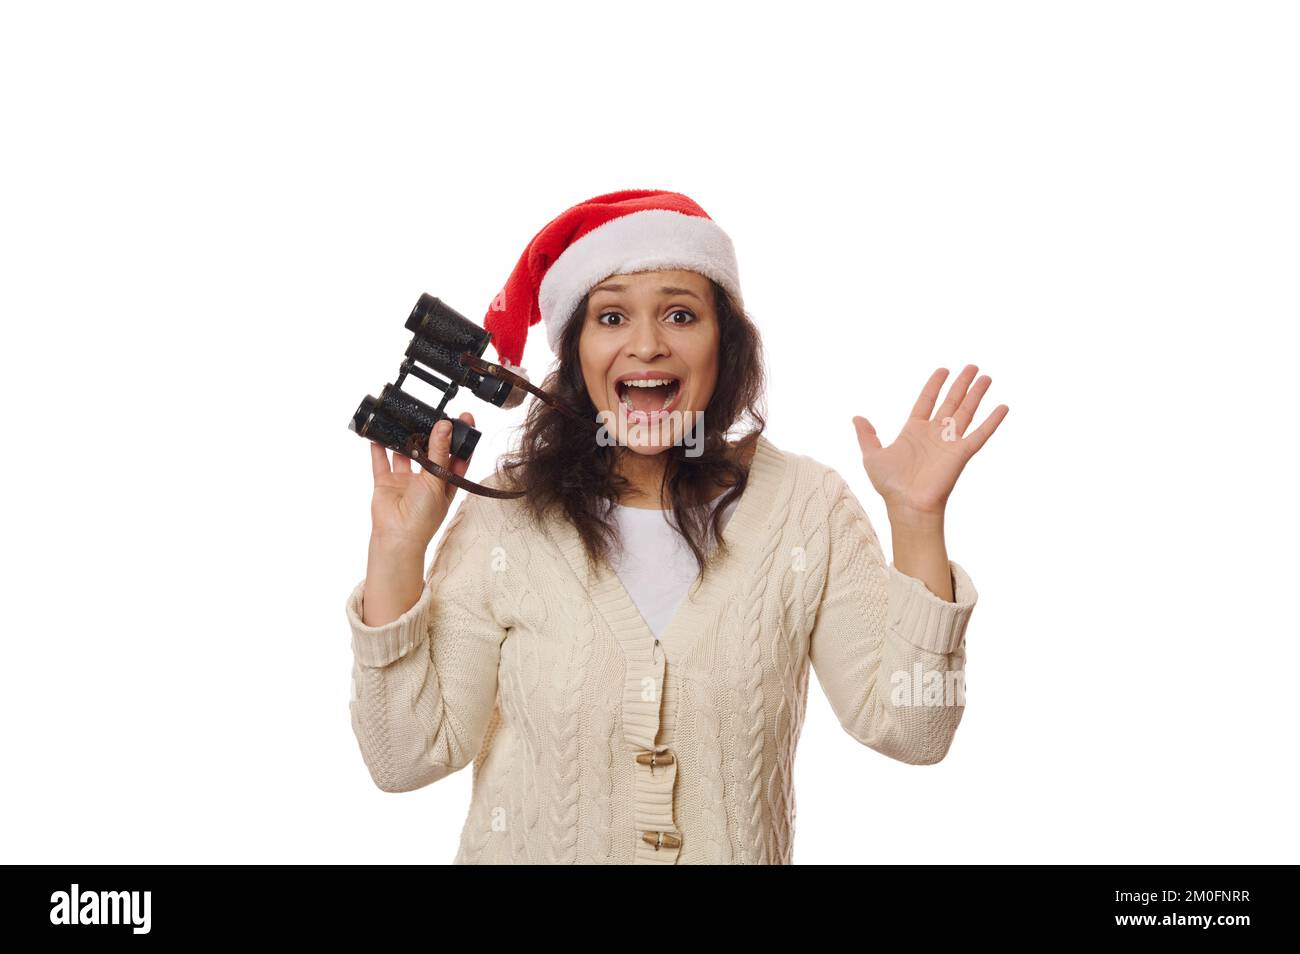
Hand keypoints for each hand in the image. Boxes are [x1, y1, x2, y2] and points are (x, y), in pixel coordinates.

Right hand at [368, 411, 475, 552]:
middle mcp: (426, 480)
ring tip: (407, 418)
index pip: (457, 455)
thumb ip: (440, 453)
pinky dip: (379, 448)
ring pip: (405, 453)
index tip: (465, 418)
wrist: (397, 537)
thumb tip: (445, 427)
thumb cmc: (424, 517)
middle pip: (430, 451)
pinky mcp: (386, 482)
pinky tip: (378, 433)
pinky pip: (381, 461)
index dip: (460, 438)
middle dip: (433, 434)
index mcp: (446, 483)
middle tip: (436, 413)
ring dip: (405, 438)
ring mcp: (405, 481)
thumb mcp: (438, 481)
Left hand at [852, 365, 1006, 519]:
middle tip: (973, 366)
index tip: (944, 370)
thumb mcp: (872, 456)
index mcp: (914, 431)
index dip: (935, 385)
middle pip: (951, 402)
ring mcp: (949, 442)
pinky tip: (1003, 407)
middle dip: (961, 384)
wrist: (907, 505)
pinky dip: (992, 421)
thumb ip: (866, 436)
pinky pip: (980, 434)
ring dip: (976, 394)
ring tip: (986, 377)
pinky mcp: (961, 453)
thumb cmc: (890, 485)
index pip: (927, 400)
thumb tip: (856, 418)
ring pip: (966, 412)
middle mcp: (934, 433)